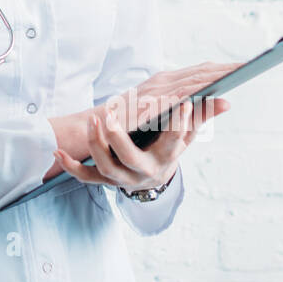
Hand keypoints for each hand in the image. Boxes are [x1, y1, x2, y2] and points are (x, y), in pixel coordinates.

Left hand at [52, 95, 229, 191]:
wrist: (151, 178)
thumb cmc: (167, 149)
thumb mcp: (184, 137)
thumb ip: (200, 117)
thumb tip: (226, 101)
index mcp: (166, 158)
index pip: (174, 142)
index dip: (178, 124)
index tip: (180, 103)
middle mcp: (143, 171)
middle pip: (130, 159)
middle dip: (117, 139)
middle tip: (108, 117)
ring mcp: (121, 178)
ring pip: (105, 167)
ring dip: (95, 146)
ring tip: (91, 121)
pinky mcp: (103, 180)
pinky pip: (84, 178)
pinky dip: (70, 167)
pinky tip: (56, 153)